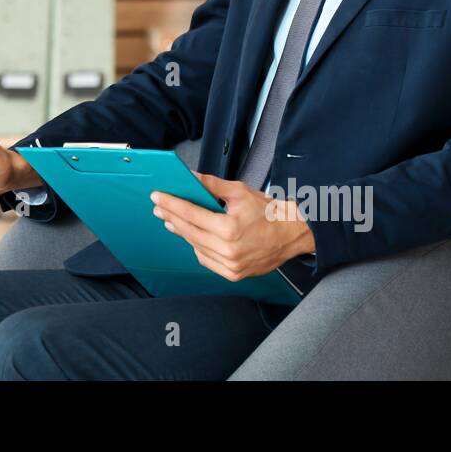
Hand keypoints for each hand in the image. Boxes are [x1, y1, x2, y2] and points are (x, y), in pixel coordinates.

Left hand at [150, 171, 314, 281]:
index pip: (191, 214)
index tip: (158, 197)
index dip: (171, 204)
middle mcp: (228, 250)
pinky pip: (206, 260)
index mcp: (229, 229)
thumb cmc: (269, 212)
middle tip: (159, 207)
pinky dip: (197, 247)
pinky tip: (192, 237)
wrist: (292, 234)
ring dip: (182, 233)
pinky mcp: (234, 274)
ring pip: (196, 246)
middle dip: (171, 217)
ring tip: (171, 220)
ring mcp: (231, 265)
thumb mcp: (240, 191)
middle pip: (189, 231)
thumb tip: (190, 177)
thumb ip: (212, 185)